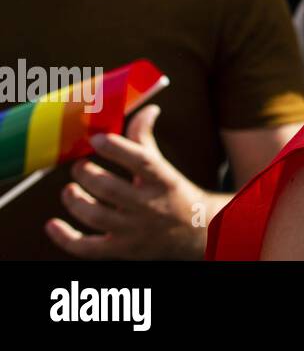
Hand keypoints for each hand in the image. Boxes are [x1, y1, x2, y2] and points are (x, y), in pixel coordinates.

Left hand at [47, 105, 212, 259]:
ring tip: (70, 189)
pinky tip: (52, 224)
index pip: (141, 161)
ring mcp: (135, 230)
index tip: (97, 138)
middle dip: (87, 175)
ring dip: (75, 201)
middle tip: (79, 166)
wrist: (196, 233)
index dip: (117, 148)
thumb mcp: (163, 168)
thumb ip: (146, 141)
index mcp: (162, 180)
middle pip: (110, 190)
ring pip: (96, 216)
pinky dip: (65, 237)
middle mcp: (150, 206)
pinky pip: (88, 247)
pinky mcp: (123, 249)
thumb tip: (148, 109)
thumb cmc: (172, 193)